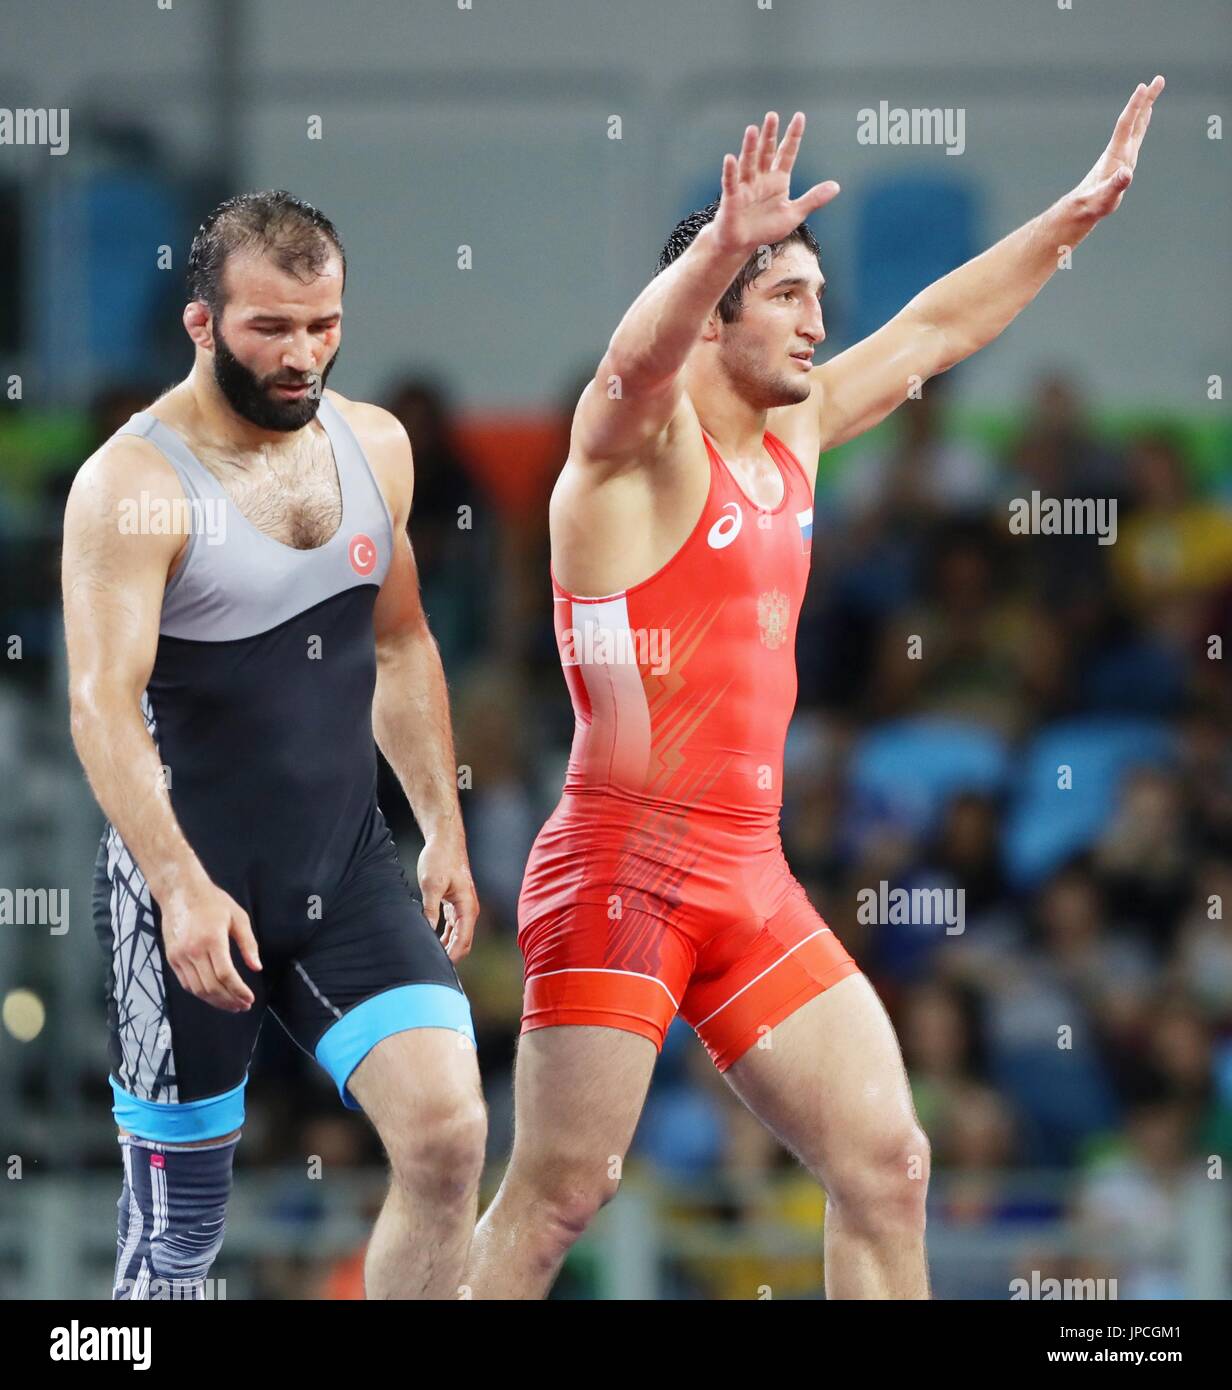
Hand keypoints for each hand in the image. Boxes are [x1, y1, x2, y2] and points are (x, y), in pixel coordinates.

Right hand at [160, 878, 260, 1012]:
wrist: (180, 892)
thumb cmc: (212, 902)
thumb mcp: (238, 917)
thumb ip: (248, 944)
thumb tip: (257, 967)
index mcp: (212, 940)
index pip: (226, 975)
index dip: (238, 991)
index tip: (250, 999)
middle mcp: (193, 951)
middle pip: (211, 986)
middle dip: (229, 1000)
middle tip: (243, 1006)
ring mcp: (180, 956)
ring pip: (197, 989)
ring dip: (215, 1001)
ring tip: (231, 1005)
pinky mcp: (172, 959)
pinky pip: (186, 983)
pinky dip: (201, 993)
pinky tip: (213, 996)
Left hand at [418, 830, 478, 962]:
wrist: (445, 841)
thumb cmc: (440, 859)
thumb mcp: (431, 885)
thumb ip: (430, 910)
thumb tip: (427, 932)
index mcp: (468, 907)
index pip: (464, 940)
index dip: (452, 957)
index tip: (439, 968)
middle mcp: (469, 910)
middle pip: (464, 943)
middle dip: (451, 957)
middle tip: (432, 969)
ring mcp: (463, 908)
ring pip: (458, 936)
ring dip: (448, 948)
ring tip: (430, 960)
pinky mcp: (455, 905)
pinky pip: (453, 928)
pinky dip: (445, 938)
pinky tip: (432, 944)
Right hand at [712, 111, 839, 257]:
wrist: (741, 245)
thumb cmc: (764, 229)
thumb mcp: (793, 213)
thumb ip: (813, 199)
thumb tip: (836, 186)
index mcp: (777, 179)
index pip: (787, 153)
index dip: (793, 136)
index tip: (799, 117)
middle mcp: (761, 178)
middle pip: (766, 152)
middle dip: (769, 135)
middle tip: (772, 115)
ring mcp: (746, 186)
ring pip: (749, 163)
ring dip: (750, 147)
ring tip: (752, 130)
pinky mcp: (732, 198)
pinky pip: (731, 183)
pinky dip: (730, 172)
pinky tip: (730, 159)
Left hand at [1070, 76, 1163, 221]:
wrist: (1083, 207)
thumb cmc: (1094, 204)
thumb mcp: (1106, 197)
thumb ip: (1115, 185)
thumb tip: (1126, 173)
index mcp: (1116, 154)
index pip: (1126, 124)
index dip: (1135, 106)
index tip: (1143, 86)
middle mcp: (1119, 149)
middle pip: (1133, 119)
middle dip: (1145, 99)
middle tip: (1158, 79)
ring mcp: (1122, 153)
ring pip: (1135, 124)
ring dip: (1145, 106)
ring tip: (1153, 89)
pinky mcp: (1123, 158)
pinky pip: (1135, 134)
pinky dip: (1142, 121)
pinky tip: (1146, 115)